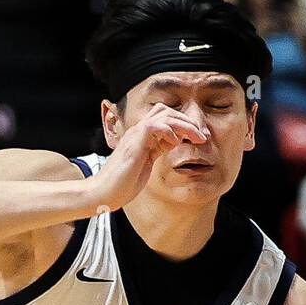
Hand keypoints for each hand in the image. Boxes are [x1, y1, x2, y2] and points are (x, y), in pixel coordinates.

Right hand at [90, 103, 209, 212]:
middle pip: (165, 111)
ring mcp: (135, 136)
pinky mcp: (134, 144)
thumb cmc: (123, 183)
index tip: (197, 138)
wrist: (104, 193)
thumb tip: (173, 142)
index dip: (183, 124)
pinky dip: (168, 130)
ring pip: (163, 115)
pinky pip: (153, 126)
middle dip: (187, 121)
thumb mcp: (146, 164)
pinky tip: (176, 142)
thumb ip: (157, 150)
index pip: (164, 118)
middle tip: (202, 136)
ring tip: (196, 137)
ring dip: (184, 124)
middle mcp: (138, 132)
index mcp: (142, 136)